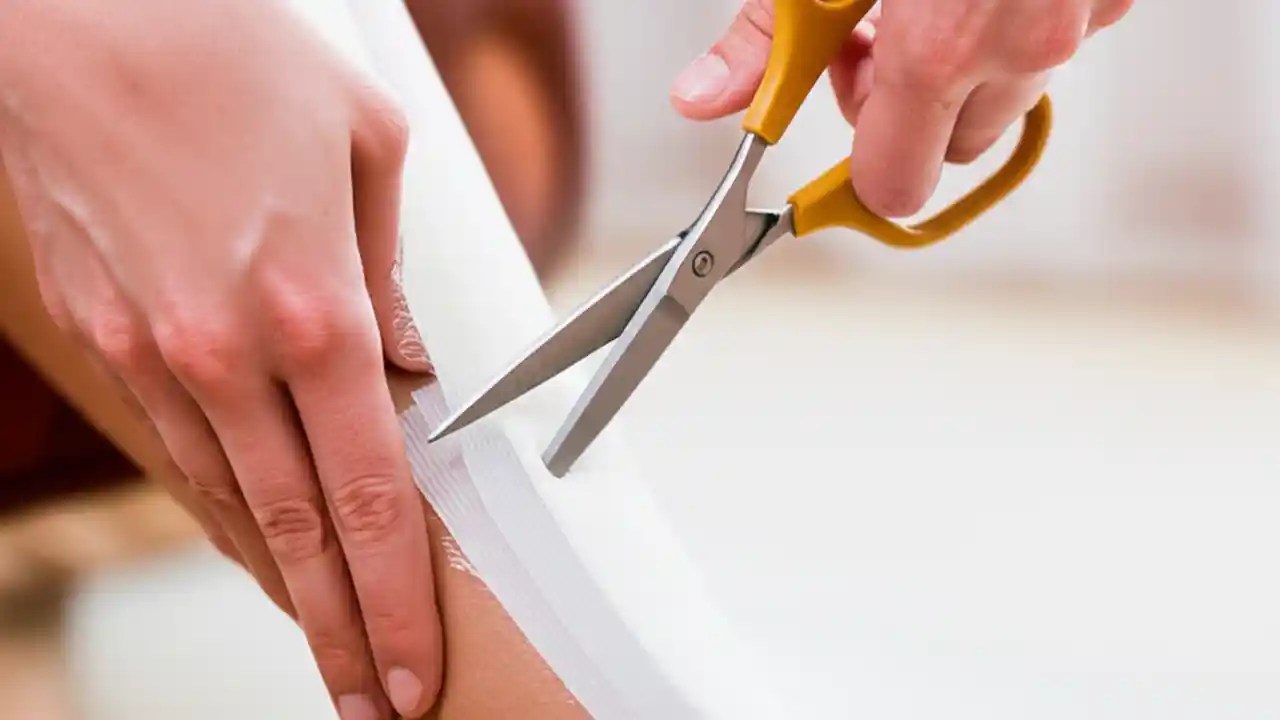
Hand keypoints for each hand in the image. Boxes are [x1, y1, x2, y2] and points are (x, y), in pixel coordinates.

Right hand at [0, 2, 438, 717]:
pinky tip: (257, 546)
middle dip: (343, 635)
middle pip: (297, 537)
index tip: (415, 670)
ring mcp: (153, 357)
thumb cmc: (230, 57)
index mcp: (312, 310)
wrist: (77, 18)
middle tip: (373, 705)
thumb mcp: (370, 145)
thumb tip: (410, 369)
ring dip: (282, 589)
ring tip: (328, 647)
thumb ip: (397, 272)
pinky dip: (226, 512)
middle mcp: (226, 355)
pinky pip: (178, 453)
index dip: (398, 601)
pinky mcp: (106, 340)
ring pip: (230, 508)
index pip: (368, 499)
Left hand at [672, 0, 1133, 216]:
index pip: (898, 185)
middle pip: (953, 144)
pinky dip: (1020, 15)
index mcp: (942, 50)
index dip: (862, 176)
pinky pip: (1060, 34)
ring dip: (967, 62)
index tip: (839, 158)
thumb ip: (765, 36)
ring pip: (1010, 90)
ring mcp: (1082, 13)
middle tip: (874, 41)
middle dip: (909, 108)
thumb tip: (707, 99)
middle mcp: (1025, 44)